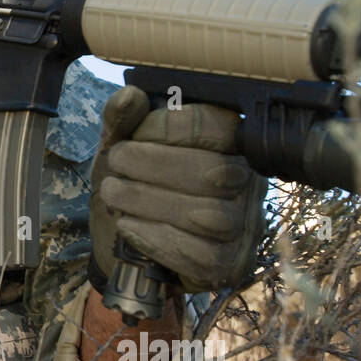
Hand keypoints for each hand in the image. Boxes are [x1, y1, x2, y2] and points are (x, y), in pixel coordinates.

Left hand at [90, 86, 266, 292]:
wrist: (125, 247)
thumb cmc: (133, 188)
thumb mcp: (119, 149)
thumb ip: (122, 122)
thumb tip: (129, 97)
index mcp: (228, 144)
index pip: (218, 128)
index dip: (169, 129)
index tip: (131, 137)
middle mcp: (246, 182)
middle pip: (212, 171)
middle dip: (153, 166)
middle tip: (115, 166)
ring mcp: (243, 225)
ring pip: (207, 214)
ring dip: (149, 202)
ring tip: (114, 195)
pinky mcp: (229, 263)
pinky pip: (202, 254)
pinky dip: (157, 238)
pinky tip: (130, 228)